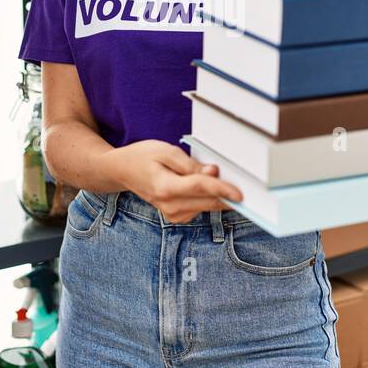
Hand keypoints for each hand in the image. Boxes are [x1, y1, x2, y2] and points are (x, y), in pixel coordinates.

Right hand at [103, 140, 242, 222]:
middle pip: (208, 201)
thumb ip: (190, 164)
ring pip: (207, 206)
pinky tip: (205, 186)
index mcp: (165, 187)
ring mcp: (173, 214)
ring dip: (218, 195)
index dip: (222, 190)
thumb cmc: (143, 157)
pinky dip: (208, 198)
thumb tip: (213, 172)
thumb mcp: (165, 151)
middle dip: (227, 193)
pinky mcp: (177, 216)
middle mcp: (169, 205)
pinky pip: (201, 208)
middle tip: (245, 184)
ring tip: (218, 178)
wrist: (123, 171)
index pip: (200, 188)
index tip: (240, 194)